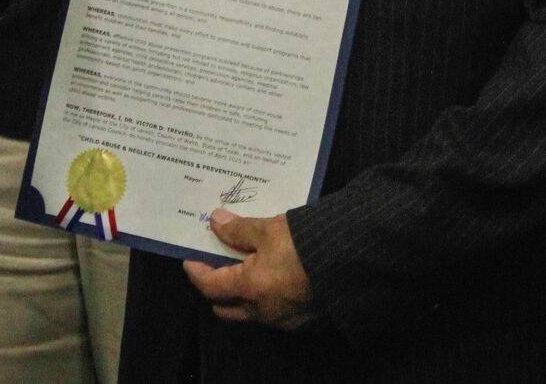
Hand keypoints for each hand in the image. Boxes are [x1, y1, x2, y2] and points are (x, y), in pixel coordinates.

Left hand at [182, 210, 318, 328]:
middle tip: (216, 268)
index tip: (189, 261)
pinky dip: (267, 301)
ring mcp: (285, 321)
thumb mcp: (270, 228)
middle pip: (226, 309)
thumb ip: (239, 229)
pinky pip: (276, 316)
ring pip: (250, 314)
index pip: (210, 286)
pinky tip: (275, 282)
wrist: (355, 260)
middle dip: (216, 291)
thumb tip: (215, 222)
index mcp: (249, 289)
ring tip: (246, 273)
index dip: (197, 272)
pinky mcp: (306, 323)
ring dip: (242, 298)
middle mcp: (263, 312)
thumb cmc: (308, 242)